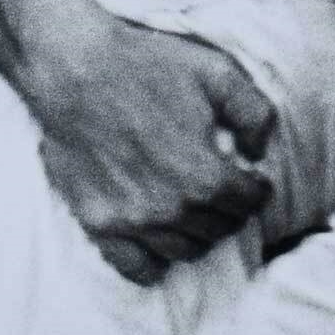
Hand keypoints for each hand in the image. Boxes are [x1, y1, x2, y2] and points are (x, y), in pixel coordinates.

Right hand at [0, 0, 277, 283]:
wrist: (75, 70)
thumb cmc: (147, 67)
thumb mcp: (218, 74)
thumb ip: (255, 113)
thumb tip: (259, 151)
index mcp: (205, 176)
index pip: (249, 203)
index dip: (257, 189)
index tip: (253, 180)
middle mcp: (171, 209)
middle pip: (219, 229)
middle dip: (230, 211)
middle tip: (224, 193)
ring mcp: (132, 221)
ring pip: (184, 251)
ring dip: (198, 234)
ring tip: (196, 212)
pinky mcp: (98, 223)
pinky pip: (135, 267)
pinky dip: (154, 262)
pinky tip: (161, 242)